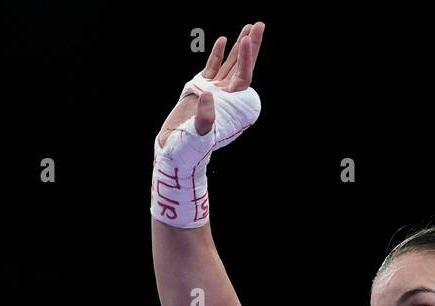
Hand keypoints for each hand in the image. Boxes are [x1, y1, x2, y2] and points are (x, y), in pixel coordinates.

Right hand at [157, 22, 264, 147]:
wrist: (175, 152)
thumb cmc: (189, 148)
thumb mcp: (198, 135)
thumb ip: (205, 117)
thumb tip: (208, 94)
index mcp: (232, 106)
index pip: (244, 77)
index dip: (247, 57)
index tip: (247, 39)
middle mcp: (227, 97)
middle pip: (242, 67)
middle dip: (251, 46)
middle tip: (259, 25)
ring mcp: (215, 92)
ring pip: (230, 64)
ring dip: (238, 47)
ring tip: (248, 28)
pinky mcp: (200, 89)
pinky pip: (212, 68)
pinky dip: (217, 54)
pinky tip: (222, 40)